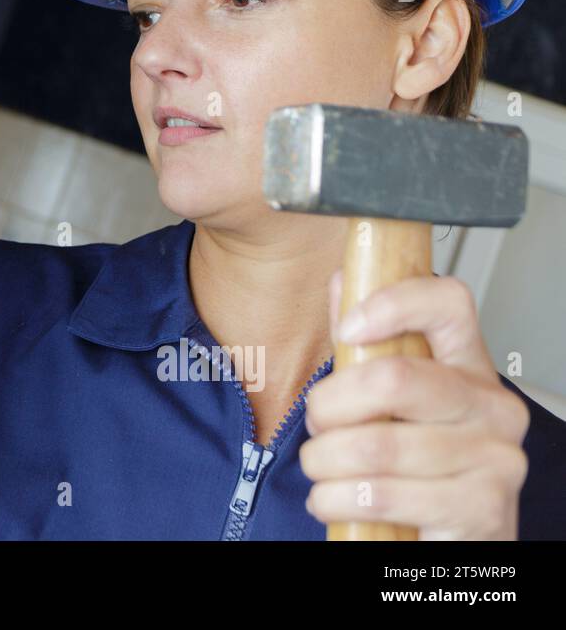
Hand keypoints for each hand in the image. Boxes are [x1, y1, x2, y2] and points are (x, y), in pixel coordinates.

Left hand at [299, 269, 529, 539]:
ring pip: (375, 446)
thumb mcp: (390, 401)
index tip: (348, 328)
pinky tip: (334, 500)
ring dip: (323, 462)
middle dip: (328, 406)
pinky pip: (382, 496)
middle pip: (394, 378)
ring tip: (322, 469)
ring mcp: (496, 458)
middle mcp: (492, 407)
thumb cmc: (416, 464)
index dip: (391, 303)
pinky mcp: (483, 509)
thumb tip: (342, 281)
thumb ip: (365, 347)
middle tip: (318, 425)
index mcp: (469, 366)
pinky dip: (335, 500)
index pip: (448, 301)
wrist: (452, 534)